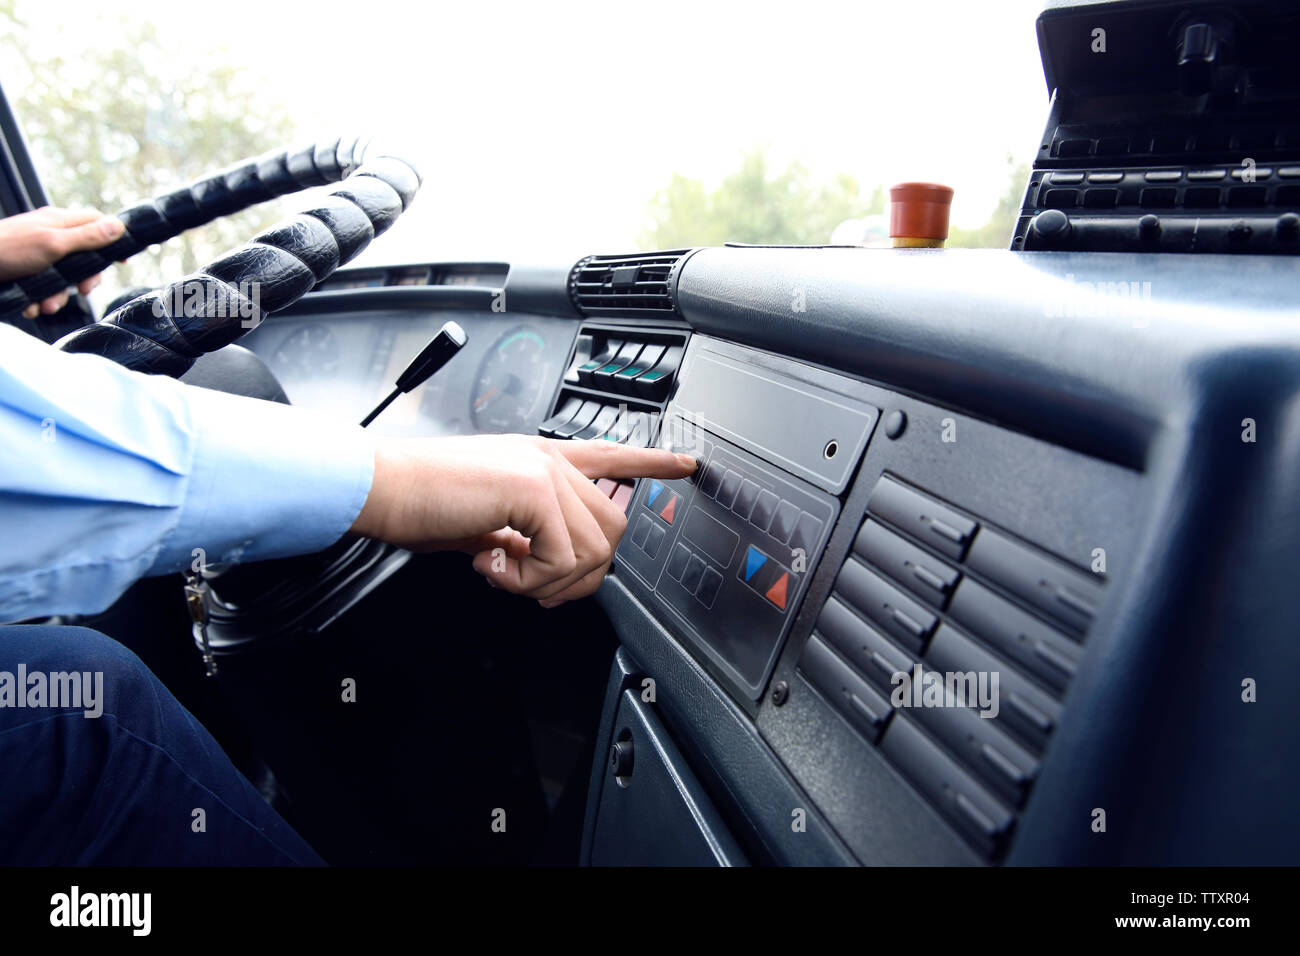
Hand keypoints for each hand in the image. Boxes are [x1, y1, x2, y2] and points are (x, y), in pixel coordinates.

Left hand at [0, 206, 124, 317]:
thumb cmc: (7, 250)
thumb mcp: (54, 244)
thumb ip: (88, 237)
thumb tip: (118, 226)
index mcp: (59, 222)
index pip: (97, 222)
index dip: (113, 239)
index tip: (122, 260)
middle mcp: (50, 235)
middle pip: (84, 256)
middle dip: (84, 279)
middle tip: (82, 291)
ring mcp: (37, 254)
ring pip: (63, 277)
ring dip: (59, 296)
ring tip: (47, 305)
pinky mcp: (25, 272)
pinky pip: (43, 288)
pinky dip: (40, 300)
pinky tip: (32, 305)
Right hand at [350, 434, 696, 606]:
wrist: (380, 489)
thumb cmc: (420, 503)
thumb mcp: (486, 522)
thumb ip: (525, 536)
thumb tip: (547, 571)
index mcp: (540, 460)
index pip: (609, 457)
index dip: (651, 463)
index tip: (687, 465)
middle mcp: (549, 459)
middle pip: (611, 531)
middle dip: (576, 576)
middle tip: (526, 583)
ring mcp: (545, 470)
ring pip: (593, 550)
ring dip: (546, 581)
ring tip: (500, 570)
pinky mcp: (534, 488)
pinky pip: (563, 559)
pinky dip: (526, 581)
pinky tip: (490, 564)